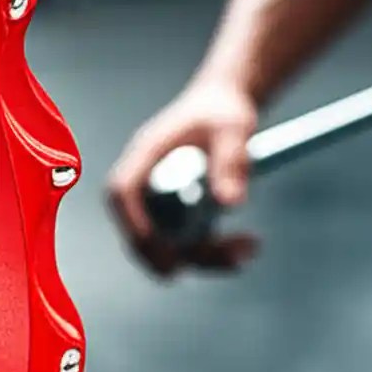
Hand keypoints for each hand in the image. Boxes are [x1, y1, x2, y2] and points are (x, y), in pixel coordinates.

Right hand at [107, 80, 259, 275]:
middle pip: (141, 227)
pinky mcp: (178, 211)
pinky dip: (213, 251)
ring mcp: (161, 198)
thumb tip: (230, 204)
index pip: (123, 190)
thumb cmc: (222, 109)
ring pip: (168, 242)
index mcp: (147, 152)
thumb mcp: (233, 129)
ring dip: (204, 256)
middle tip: (210, 264)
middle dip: (171, 253)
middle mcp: (147, 179)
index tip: (158, 246)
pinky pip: (187, 242)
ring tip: (248, 248)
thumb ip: (230, 162)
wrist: (224, 106)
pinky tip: (247, 246)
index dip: (133, 221)